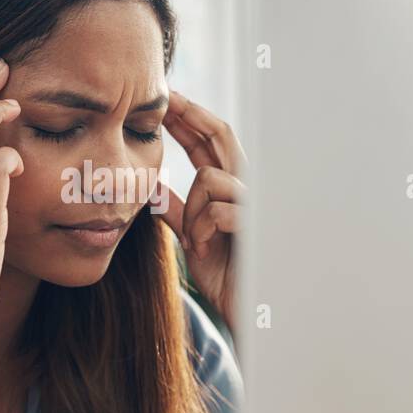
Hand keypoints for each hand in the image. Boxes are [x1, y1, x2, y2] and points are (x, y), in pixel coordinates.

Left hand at [156, 90, 246, 334]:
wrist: (251, 312)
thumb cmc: (228, 277)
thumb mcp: (194, 241)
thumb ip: (178, 213)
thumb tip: (154, 189)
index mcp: (231, 190)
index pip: (209, 144)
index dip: (188, 120)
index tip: (165, 102)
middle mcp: (248, 189)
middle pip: (222, 135)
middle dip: (191, 115)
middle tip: (167, 100)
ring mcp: (256, 205)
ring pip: (210, 176)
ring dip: (193, 208)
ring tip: (195, 240)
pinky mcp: (258, 225)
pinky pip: (218, 209)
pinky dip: (202, 229)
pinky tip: (203, 250)